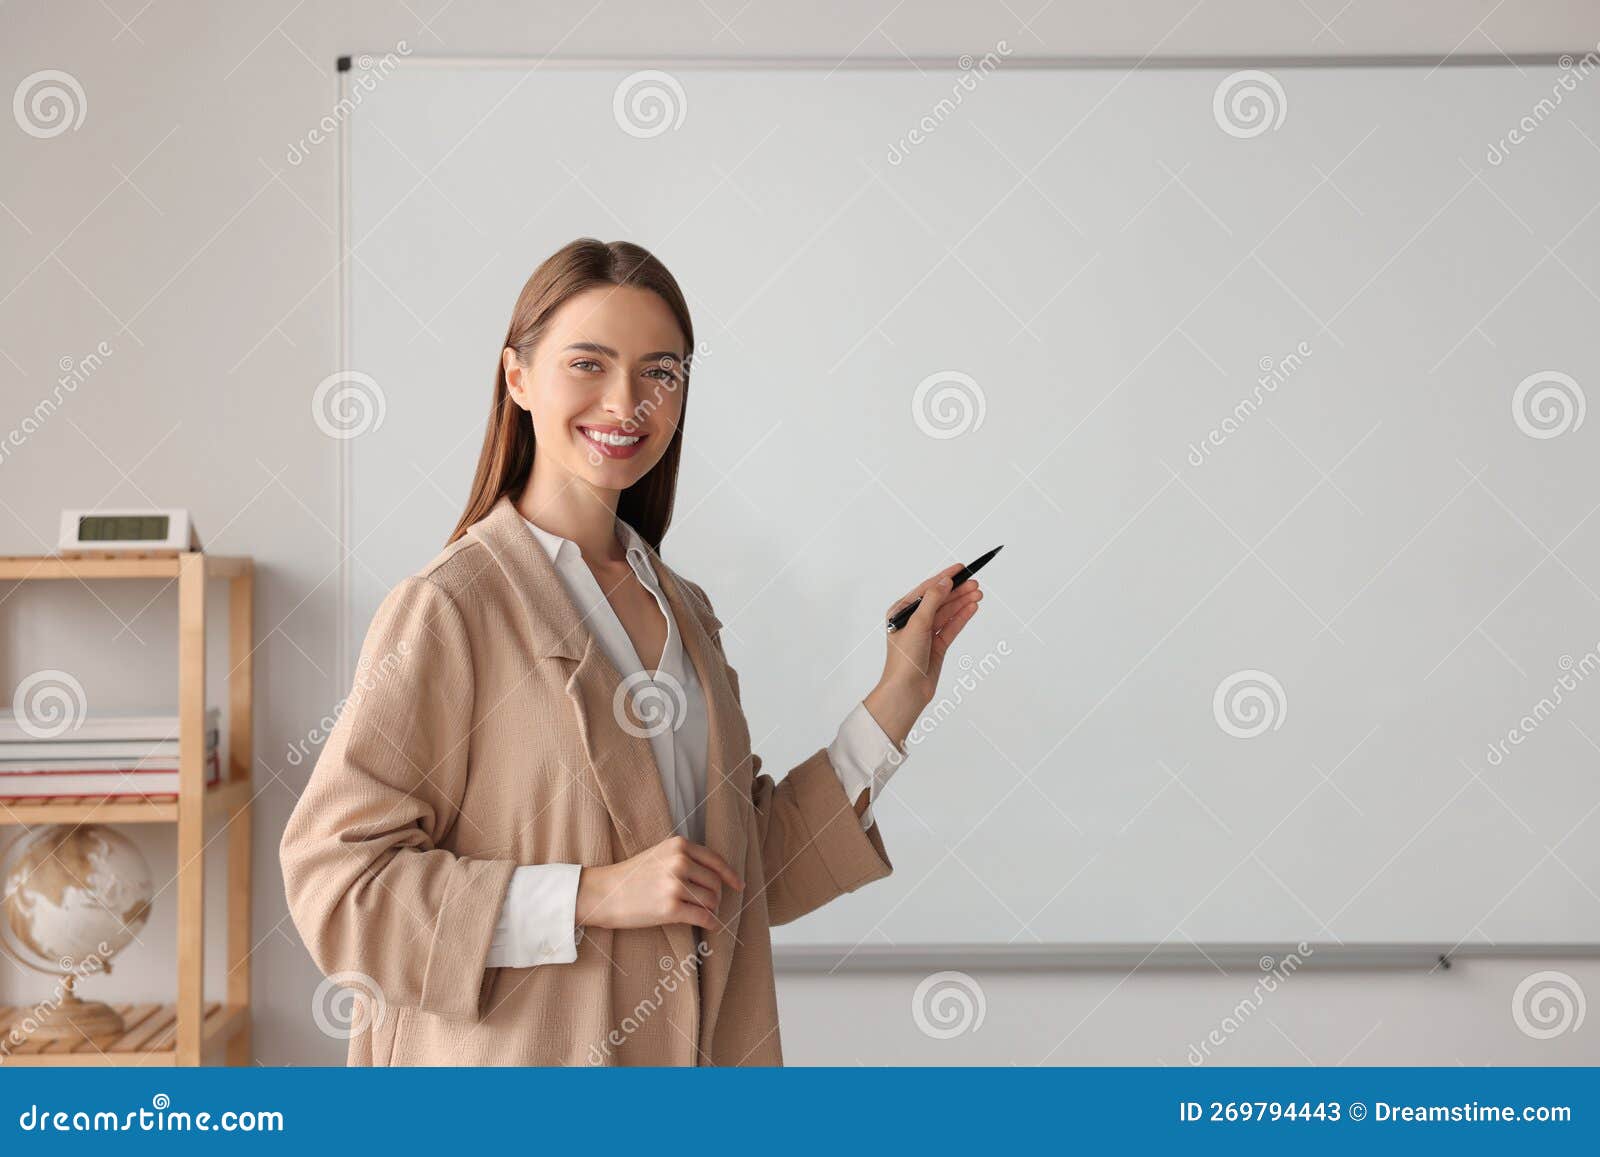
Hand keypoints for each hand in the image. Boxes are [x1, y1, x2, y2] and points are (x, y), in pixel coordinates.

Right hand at [574, 835, 743, 930]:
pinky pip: (703, 917)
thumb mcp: (659, 855)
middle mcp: (679, 862)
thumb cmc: (631, 877)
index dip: (730, 875)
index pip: (715, 860)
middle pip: (715, 882)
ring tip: (702, 914)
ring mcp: (675, 885)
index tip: (738, 886)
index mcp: (679, 846)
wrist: (604, 893)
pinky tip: (708, 925)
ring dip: (711, 910)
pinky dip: (710, 923)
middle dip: (716, 896)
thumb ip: (684, 858)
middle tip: (709, 905)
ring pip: (712, 900)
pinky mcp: (671, 908)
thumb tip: (716, 874)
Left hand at [864, 563, 984, 746]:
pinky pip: (952, 627)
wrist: (906, 691)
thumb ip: (932, 600)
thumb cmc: (903, 659)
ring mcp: (926, 634)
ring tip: (979, 594)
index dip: (944, 578)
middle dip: (957, 591)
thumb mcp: (917, 624)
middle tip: (975, 583)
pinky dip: (962, 617)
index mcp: (901, 612)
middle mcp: (913, 621)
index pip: (926, 589)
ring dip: (962, 603)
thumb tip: (944, 581)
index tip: (960, 568)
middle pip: (940, 600)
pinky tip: (973, 607)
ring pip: (947, 613)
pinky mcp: (937, 646)